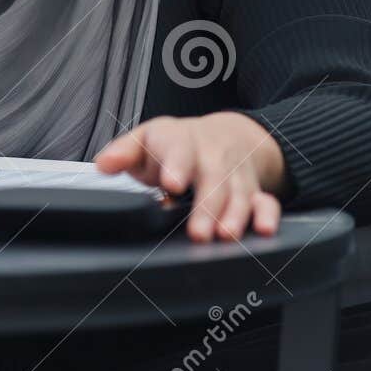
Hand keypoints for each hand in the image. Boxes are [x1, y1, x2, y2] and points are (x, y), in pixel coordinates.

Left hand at [93, 111, 287, 242]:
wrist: (226, 134)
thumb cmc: (177, 144)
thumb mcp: (147, 140)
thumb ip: (124, 153)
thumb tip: (103, 164)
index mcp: (180, 142)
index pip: (177, 150)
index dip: (176, 166)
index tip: (171, 183)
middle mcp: (210, 156)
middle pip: (211, 179)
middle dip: (206, 206)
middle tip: (198, 232)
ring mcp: (234, 174)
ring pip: (238, 193)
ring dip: (234, 215)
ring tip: (225, 236)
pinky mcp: (253, 190)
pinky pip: (266, 201)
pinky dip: (267, 214)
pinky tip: (263, 229)